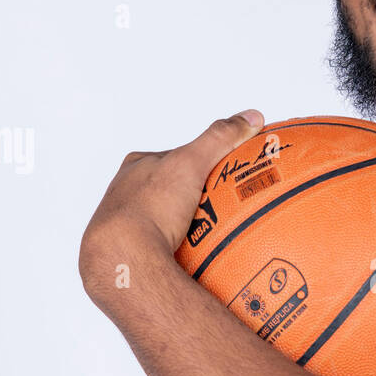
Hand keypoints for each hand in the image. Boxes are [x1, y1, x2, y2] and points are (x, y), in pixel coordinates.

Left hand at [79, 110, 263, 296]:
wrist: (124, 258)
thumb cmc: (151, 207)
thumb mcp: (190, 162)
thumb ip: (219, 138)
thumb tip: (252, 117)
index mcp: (135, 166)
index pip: (175, 156)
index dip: (201, 161)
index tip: (223, 172)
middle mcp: (127, 193)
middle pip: (172, 190)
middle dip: (196, 197)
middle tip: (223, 207)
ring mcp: (127, 225)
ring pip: (167, 221)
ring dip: (189, 228)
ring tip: (215, 237)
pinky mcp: (130, 252)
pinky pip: (163, 247)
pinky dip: (182, 251)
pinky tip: (200, 259)